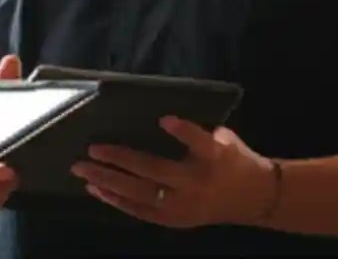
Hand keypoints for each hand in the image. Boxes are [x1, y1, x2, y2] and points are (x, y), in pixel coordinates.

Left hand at [71, 117, 276, 229]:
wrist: (254, 199)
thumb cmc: (235, 160)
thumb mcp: (226, 139)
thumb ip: (199, 132)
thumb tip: (163, 117)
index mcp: (216, 158)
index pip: (200, 143)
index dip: (183, 132)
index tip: (164, 119)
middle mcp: (197, 184)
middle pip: (155, 172)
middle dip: (121, 160)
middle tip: (92, 149)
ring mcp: (183, 206)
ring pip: (141, 195)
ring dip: (109, 181)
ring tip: (83, 170)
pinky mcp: (175, 221)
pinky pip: (140, 211)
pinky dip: (116, 200)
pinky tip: (96, 189)